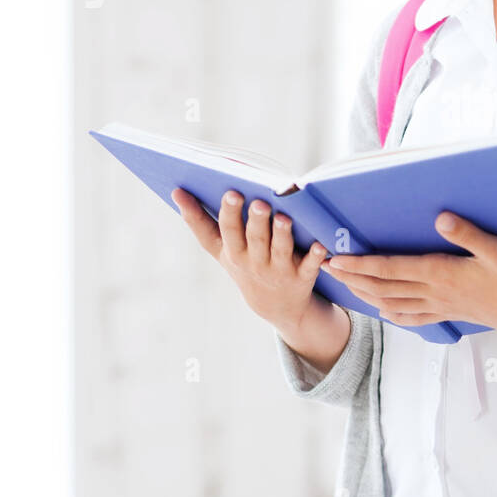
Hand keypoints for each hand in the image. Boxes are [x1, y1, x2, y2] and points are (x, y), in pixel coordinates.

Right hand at [170, 186, 330, 335]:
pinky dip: (314, 257)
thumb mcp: (220, 249)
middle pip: (253, 238)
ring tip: (283, 217)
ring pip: (279, 250)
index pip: (226, 231)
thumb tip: (176, 191)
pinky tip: (320, 244)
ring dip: (281, 234)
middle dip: (255, 220)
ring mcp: (278, 270)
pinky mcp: (301, 277)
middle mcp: (253, 261)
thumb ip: (199, 222)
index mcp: (233, 251)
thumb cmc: (245, 263)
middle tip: (258, 202)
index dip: (227, 213)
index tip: (230, 192)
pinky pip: (309, 266)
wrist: (276, 306)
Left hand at [325, 211, 496, 337]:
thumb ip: (468, 234)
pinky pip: (412, 317)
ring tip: (344, 286)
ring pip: (392, 303)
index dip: (361, 264)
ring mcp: (441, 306)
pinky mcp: (449, 314)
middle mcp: (435, 293)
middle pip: (383, 287)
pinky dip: (391, 314)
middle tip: (326, 269)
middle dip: (352, 278)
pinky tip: (382, 311)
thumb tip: (441, 218)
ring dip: (365, 295)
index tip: (337, 259)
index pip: (391, 269)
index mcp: (442, 274)